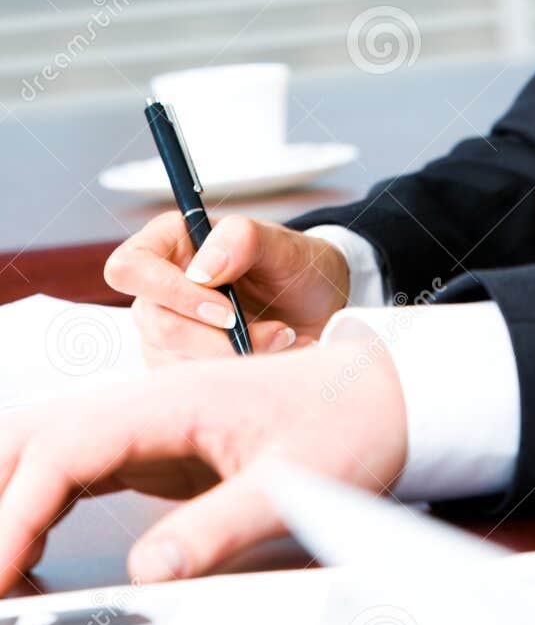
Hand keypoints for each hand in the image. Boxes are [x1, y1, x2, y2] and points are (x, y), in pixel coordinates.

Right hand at [0, 326, 405, 591]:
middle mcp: (147, 400)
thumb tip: (148, 573)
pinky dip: (38, 502)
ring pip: (48, 445)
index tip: (1, 574)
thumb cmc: (347, 424)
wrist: (385, 391)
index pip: (65, 449)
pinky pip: (76, 464)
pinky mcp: (153, 440)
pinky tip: (30, 548)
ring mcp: (146, 418)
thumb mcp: (293, 486)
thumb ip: (219, 527)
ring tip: (7, 568)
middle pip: (37, 436)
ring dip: (11, 497)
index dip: (16, 514)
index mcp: (172, 399)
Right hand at [104, 213, 350, 363]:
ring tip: (285, 339)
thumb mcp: (280, 244)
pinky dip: (238, 376)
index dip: (169, 292)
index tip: (225, 308)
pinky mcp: (179, 364)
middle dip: (217, 339)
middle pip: (155, 324)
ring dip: (237, 358)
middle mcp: (158, 286)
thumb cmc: (293, 265)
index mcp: (170, 241)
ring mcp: (165, 329)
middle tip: (276, 332)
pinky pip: (193, 384)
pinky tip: (274, 355)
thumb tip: (201, 271)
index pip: (130, 267)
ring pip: (174, 361)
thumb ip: (241, 240)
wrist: (314, 305)